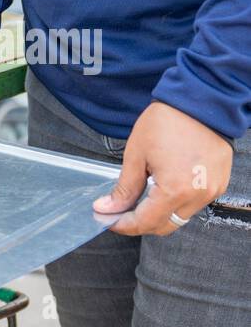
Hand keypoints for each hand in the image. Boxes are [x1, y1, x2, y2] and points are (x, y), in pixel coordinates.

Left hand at [93, 101, 230, 235]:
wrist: (201, 100)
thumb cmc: (167, 122)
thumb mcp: (136, 155)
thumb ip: (123, 188)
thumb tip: (107, 209)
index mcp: (175, 190)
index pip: (145, 223)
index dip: (123, 225)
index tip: (107, 218)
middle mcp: (198, 195)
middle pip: (165, 226)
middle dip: (140, 223)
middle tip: (119, 211)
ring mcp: (212, 190)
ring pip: (180, 216)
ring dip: (159, 213)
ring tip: (141, 196)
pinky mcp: (219, 183)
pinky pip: (194, 203)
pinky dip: (176, 202)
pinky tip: (161, 188)